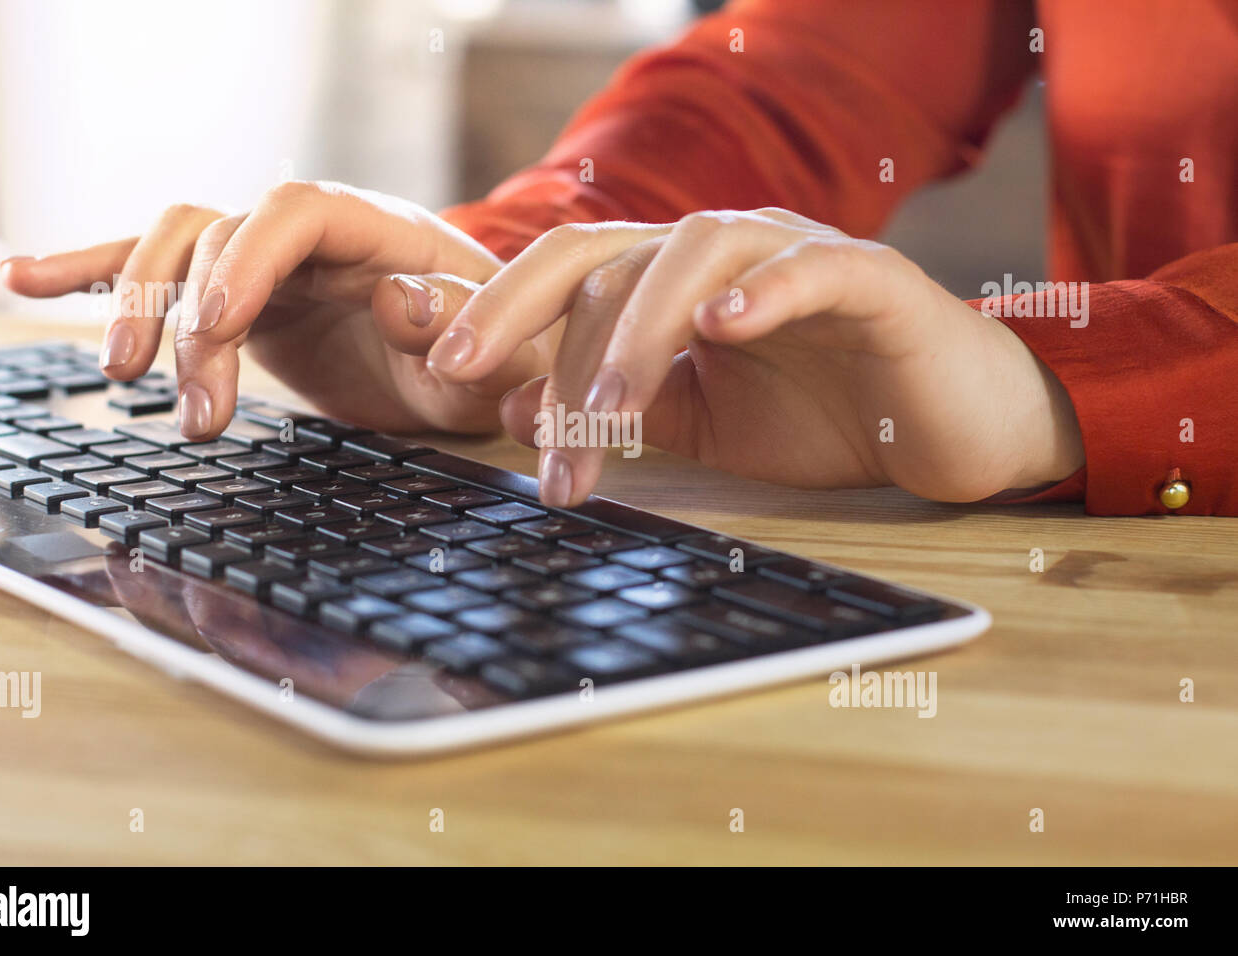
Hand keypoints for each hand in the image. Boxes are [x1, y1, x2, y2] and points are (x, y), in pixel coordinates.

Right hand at [0, 182, 559, 437]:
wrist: (479, 366)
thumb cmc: (494, 361)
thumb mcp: (497, 361)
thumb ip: (461, 332)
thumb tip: (398, 300)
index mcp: (380, 228)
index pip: (293, 209)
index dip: (247, 258)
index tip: (218, 327)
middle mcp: (313, 232)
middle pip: (219, 234)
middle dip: (190, 319)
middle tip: (197, 412)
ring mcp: (269, 258)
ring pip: (175, 244)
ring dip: (137, 304)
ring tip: (118, 374)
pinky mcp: (239, 293)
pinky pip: (158, 265)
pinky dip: (93, 269)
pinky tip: (26, 281)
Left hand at [424, 208, 1084, 505]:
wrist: (946, 426)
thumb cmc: (823, 416)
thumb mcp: (696, 425)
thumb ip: (615, 409)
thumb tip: (507, 411)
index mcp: (670, 286)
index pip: (567, 278)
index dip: (498, 310)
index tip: (436, 367)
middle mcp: (719, 256)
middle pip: (607, 257)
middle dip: (538, 329)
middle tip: (487, 397)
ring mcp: (792, 256)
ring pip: (691, 257)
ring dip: (636, 332)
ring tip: (603, 412)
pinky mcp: (869, 278)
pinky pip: (810, 267)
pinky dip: (764, 291)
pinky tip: (723, 328)